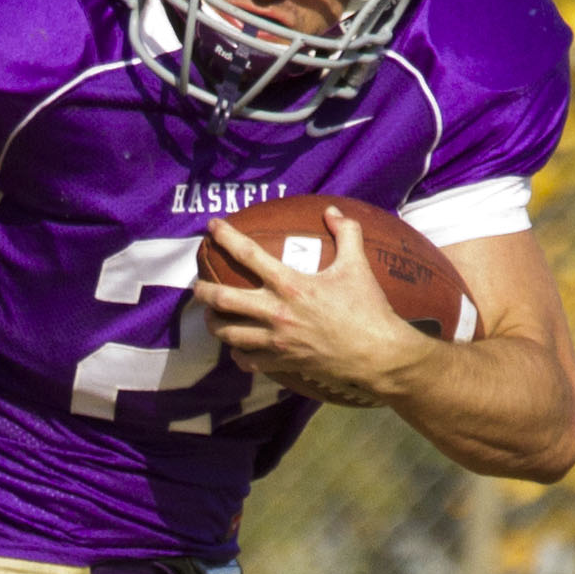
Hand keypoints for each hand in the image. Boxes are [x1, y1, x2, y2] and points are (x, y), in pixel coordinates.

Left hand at [194, 209, 436, 407]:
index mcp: (291, 284)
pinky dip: (237, 354)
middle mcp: (276, 312)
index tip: (211, 227)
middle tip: (197, 286)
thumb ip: (346, 233)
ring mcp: (275, 340)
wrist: (377, 353)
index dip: (226, 237)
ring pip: (227, 333)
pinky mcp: (280, 362)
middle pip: (223, 299)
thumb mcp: (357, 265)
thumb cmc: (368, 308)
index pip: (248, 254)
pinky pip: (246, 360)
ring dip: (214, 324)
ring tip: (211, 316)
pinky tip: (236, 347)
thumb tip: (332, 210)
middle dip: (203, 291)